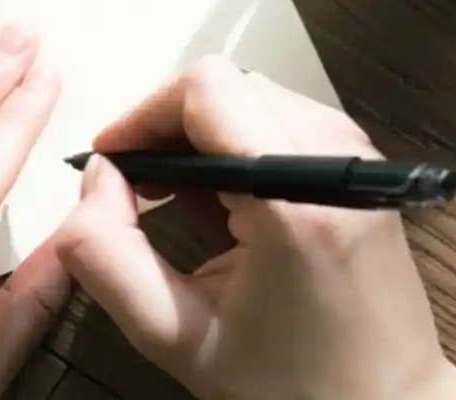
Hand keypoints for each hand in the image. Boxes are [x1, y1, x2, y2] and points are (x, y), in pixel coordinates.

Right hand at [55, 56, 455, 399]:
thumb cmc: (295, 385)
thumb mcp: (175, 335)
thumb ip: (108, 256)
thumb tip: (95, 179)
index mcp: (296, 197)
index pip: (206, 91)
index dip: (142, 116)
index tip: (111, 161)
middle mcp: (337, 159)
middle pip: (226, 86)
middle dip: (166, 126)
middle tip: (136, 185)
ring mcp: (355, 157)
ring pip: (251, 96)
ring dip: (201, 134)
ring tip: (179, 199)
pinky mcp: (359, 165)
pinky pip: (280, 119)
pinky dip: (237, 143)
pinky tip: (223, 201)